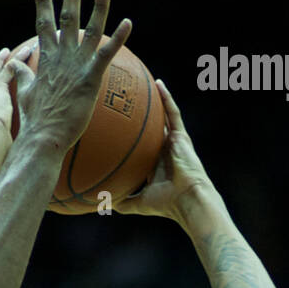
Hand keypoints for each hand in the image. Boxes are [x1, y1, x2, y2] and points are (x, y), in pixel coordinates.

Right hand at [8, 0, 131, 153]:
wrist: (43, 138)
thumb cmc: (34, 121)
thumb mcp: (24, 94)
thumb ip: (22, 76)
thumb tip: (14, 64)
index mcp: (46, 60)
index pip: (43, 25)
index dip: (43, 3)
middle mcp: (62, 57)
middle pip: (66, 18)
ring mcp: (76, 67)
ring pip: (91, 30)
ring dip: (99, 6)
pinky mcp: (90, 79)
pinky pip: (107, 54)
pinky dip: (119, 38)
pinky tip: (129, 23)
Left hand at [113, 80, 213, 219]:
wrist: (186, 199)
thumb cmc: (165, 203)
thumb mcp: (137, 203)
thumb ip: (121, 201)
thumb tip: (102, 203)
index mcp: (153, 163)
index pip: (140, 146)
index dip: (129, 137)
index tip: (113, 128)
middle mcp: (163, 149)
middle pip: (149, 127)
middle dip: (139, 115)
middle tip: (124, 101)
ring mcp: (173, 141)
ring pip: (161, 115)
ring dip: (153, 100)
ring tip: (141, 83)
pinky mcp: (181, 135)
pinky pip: (172, 112)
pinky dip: (166, 98)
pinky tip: (158, 84)